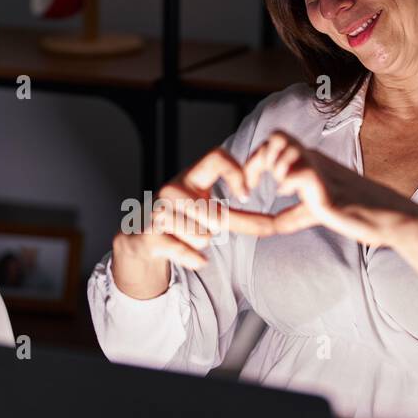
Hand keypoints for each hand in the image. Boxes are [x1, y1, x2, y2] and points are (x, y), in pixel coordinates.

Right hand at [110, 146, 278, 295]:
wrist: (142, 236)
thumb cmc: (182, 218)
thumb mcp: (206, 205)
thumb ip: (237, 211)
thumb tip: (275, 224)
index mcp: (191, 176)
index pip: (217, 158)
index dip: (236, 174)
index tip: (245, 197)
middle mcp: (173, 188)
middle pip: (216, 214)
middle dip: (220, 228)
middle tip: (209, 228)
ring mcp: (160, 211)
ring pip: (203, 236)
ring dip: (202, 243)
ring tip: (187, 236)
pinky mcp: (151, 235)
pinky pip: (185, 252)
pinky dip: (194, 259)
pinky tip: (196, 259)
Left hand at [241, 130, 417, 247]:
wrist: (389, 219)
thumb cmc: (357, 213)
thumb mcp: (314, 212)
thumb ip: (293, 214)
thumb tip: (270, 225)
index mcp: (309, 162)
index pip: (272, 145)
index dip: (252, 163)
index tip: (246, 188)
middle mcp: (313, 160)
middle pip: (274, 138)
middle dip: (256, 162)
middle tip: (250, 189)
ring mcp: (321, 170)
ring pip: (283, 147)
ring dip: (272, 169)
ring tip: (279, 191)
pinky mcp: (327, 188)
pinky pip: (298, 172)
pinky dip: (287, 182)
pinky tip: (289, 194)